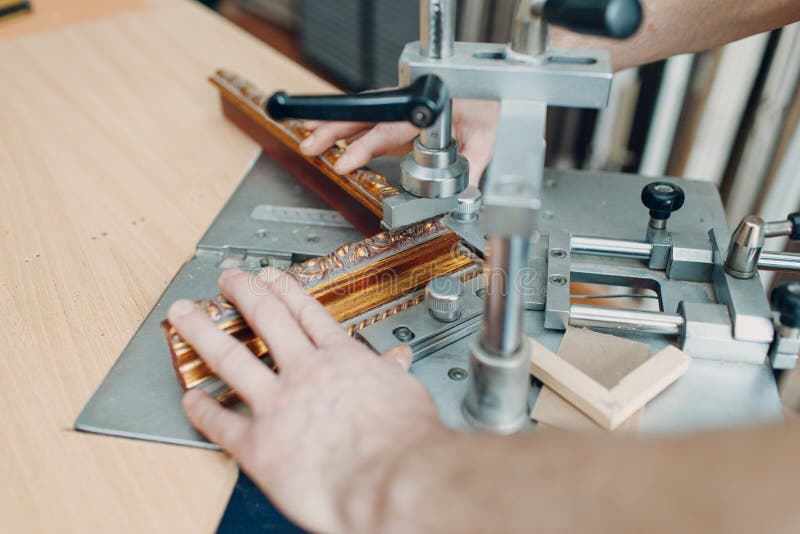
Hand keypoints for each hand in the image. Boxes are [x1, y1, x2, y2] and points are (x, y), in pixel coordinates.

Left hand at [167, 268, 445, 532]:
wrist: (392, 480)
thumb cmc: (406, 442)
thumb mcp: (407, 393)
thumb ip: (392, 374)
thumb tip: (398, 362)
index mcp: (341, 359)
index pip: (307, 314)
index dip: (286, 291)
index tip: (271, 278)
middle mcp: (304, 372)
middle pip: (266, 319)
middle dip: (243, 293)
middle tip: (227, 280)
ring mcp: (277, 405)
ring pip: (231, 358)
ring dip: (203, 333)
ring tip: (185, 316)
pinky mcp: (259, 444)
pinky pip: (221, 422)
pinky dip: (202, 410)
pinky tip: (189, 399)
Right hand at [299, 99, 499, 184]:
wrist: (496, 94)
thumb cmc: (491, 111)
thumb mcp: (487, 142)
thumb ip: (472, 168)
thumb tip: (462, 195)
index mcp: (428, 112)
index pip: (389, 130)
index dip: (364, 146)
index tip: (344, 162)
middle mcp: (411, 108)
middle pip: (366, 116)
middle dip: (334, 129)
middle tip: (309, 144)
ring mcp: (403, 111)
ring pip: (363, 116)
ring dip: (333, 126)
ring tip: (307, 137)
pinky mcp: (400, 120)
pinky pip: (369, 122)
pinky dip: (345, 129)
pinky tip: (328, 139)